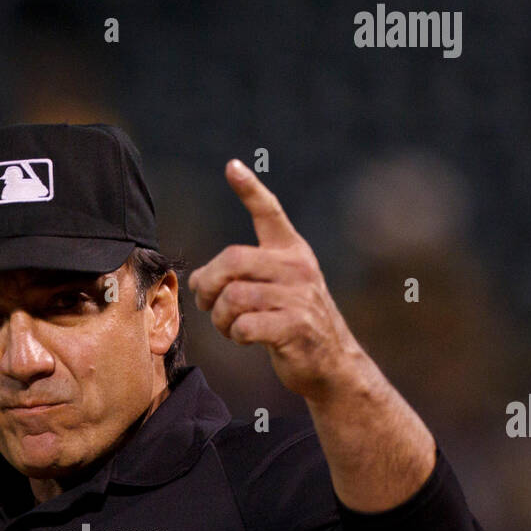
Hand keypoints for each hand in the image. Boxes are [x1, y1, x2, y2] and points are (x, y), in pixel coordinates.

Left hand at [188, 160, 366, 399]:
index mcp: (292, 253)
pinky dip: (234, 334)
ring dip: (219, 317)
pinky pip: (244, 325)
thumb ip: (246, 277)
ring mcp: (297, 298)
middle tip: (205, 301)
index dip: (251, 190)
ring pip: (233, 297)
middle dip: (208, 283)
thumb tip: (197, 280)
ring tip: (228, 325)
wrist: (333, 363)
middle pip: (232, 260)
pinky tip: (244, 337)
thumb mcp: (281, 289)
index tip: (232, 167)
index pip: (270, 213)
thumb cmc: (295, 325)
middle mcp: (296, 269)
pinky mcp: (294, 328)